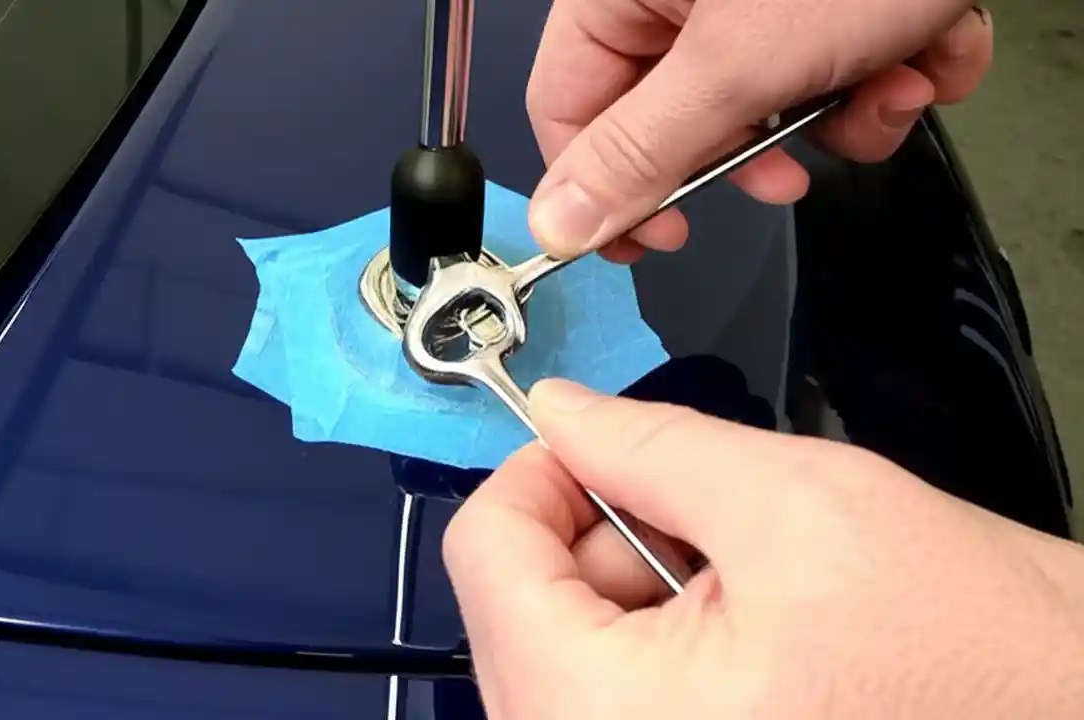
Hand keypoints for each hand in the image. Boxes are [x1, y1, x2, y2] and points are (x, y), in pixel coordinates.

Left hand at [444, 379, 1083, 718]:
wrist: (1067, 714)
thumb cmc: (972, 653)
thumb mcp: (793, 502)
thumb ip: (646, 444)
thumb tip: (563, 412)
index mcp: (606, 716)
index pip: (485, 558)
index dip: (538, 473)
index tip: (591, 447)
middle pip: (517, 607)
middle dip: (598, 536)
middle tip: (700, 520)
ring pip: (561, 647)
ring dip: (633, 587)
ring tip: (745, 586)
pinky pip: (606, 692)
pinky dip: (653, 636)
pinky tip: (740, 626)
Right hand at [524, 0, 994, 262]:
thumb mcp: (735, 64)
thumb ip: (643, 152)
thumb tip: (560, 225)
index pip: (569, 106)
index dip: (606, 186)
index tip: (653, 239)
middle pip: (679, 119)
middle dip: (758, 150)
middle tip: (785, 176)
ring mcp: (760, 4)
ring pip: (773, 108)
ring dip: (843, 118)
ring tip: (889, 83)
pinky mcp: (830, 9)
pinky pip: (839, 78)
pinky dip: (890, 82)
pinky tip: (923, 54)